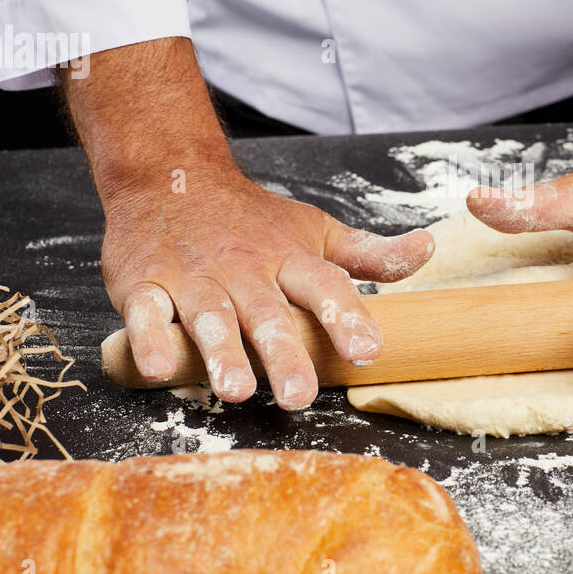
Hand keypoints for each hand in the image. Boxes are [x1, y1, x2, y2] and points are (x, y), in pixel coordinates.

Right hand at [102, 158, 432, 407]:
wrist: (169, 177)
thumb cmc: (251, 220)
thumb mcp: (315, 231)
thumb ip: (369, 252)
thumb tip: (428, 248)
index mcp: (288, 258)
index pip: (324, 285)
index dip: (347, 316)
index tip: (368, 350)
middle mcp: (244, 268)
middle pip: (267, 312)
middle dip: (284, 354)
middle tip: (299, 396)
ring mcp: (193, 275)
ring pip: (210, 315)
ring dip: (222, 352)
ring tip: (237, 390)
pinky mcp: (144, 282)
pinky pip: (147, 311)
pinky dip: (149, 338)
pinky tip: (158, 368)